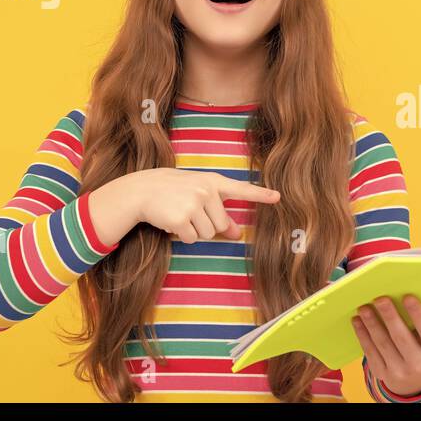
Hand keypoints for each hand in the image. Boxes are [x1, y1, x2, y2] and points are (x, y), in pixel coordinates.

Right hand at [125, 168, 279, 243]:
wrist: (143, 190)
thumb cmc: (174, 193)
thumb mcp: (199, 197)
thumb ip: (220, 213)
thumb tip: (238, 234)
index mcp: (213, 182)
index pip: (241, 189)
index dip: (260, 195)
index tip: (277, 197)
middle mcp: (206, 191)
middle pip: (221, 225)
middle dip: (207, 225)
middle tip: (190, 212)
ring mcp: (194, 204)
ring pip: (208, 234)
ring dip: (194, 231)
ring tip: (180, 214)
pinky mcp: (181, 218)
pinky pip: (192, 239)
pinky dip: (182, 235)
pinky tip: (171, 221)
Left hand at [352, 288, 420, 395]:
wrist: (418, 377)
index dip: (418, 315)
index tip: (408, 295)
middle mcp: (419, 362)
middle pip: (401, 338)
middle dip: (389, 317)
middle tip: (380, 297)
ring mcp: (399, 370)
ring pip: (382, 344)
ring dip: (372, 324)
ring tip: (365, 307)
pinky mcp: (382, 373)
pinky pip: (370, 352)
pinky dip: (363, 335)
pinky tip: (358, 320)